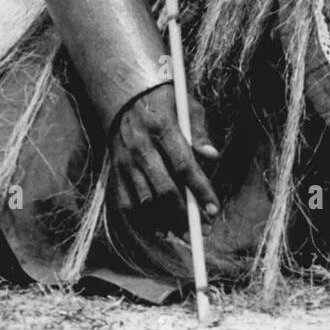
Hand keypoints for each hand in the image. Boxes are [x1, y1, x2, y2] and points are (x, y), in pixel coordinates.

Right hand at [110, 84, 220, 237]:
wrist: (125, 95)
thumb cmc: (165, 101)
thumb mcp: (186, 106)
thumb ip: (199, 132)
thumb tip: (213, 156)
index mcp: (162, 126)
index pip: (184, 164)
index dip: (200, 189)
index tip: (214, 210)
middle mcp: (141, 146)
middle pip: (164, 189)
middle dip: (185, 215)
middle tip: (203, 230)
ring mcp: (125, 160)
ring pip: (145, 202)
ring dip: (166, 223)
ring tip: (183, 234)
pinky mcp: (115, 170)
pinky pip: (126, 203)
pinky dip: (142, 221)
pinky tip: (159, 229)